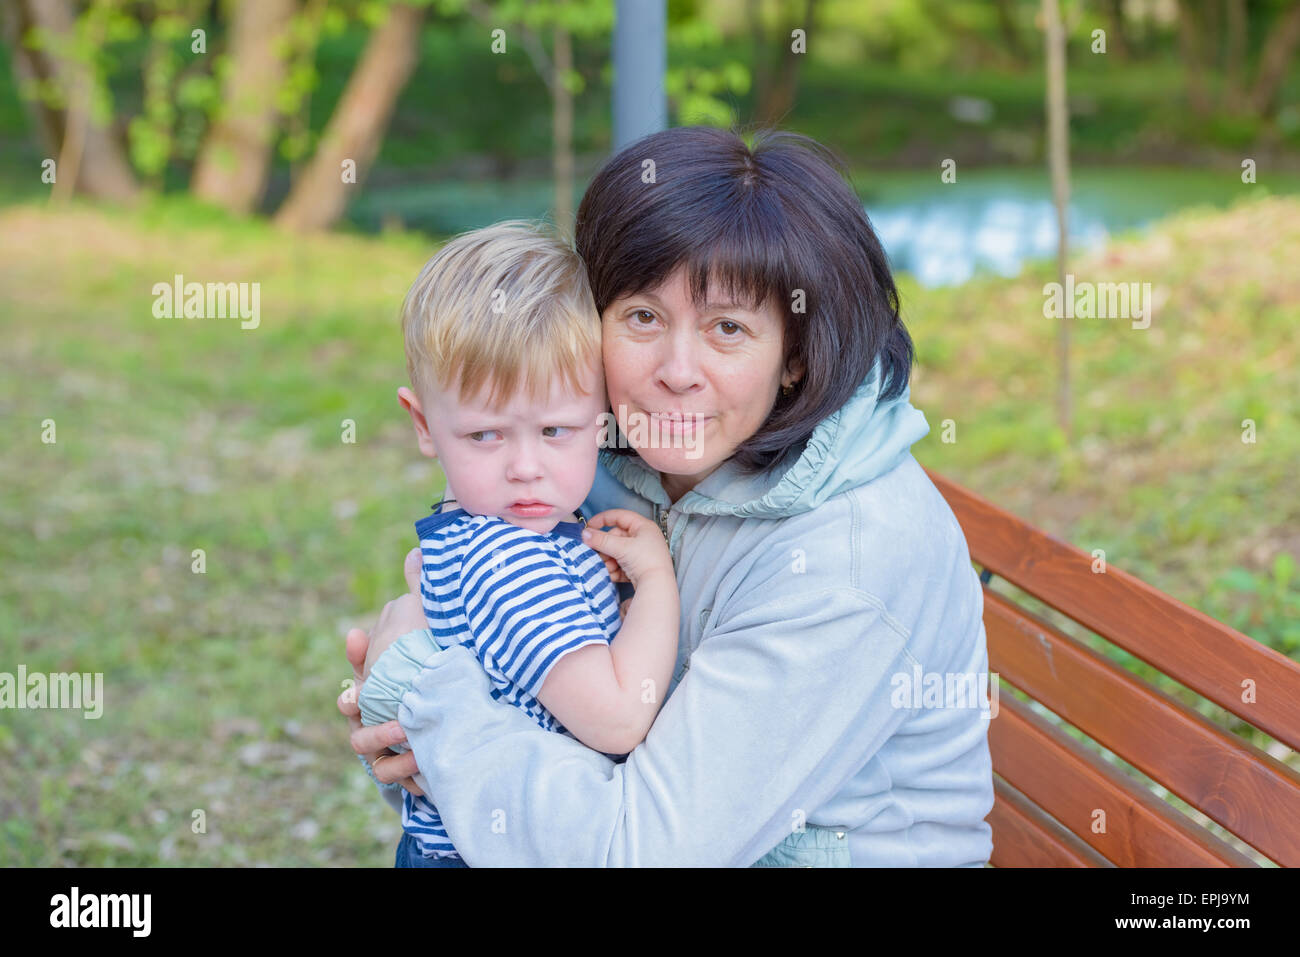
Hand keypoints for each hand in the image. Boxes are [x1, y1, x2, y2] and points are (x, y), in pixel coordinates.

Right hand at [337, 546, 426, 795]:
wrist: (464, 736)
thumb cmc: (441, 680)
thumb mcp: (435, 639)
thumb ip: (423, 598)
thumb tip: (419, 552)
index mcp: (384, 683)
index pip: (361, 667)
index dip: (358, 654)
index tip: (360, 636)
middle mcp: (376, 713)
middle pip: (352, 711)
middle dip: (357, 704)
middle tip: (367, 698)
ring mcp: (384, 744)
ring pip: (364, 748)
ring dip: (381, 739)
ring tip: (408, 734)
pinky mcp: (401, 773)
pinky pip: (388, 777)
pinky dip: (402, 772)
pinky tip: (421, 765)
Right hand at [581, 509, 673, 587]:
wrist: (658, 586)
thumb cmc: (644, 560)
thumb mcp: (621, 547)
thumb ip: (601, 540)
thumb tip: (584, 534)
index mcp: (643, 527)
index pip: (619, 516)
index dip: (602, 520)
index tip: (588, 527)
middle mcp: (644, 538)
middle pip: (616, 538)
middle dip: (605, 548)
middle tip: (597, 554)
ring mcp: (642, 554)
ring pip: (617, 553)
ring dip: (608, 560)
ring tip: (606, 567)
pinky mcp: (639, 568)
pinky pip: (622, 565)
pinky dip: (615, 569)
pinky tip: (612, 575)